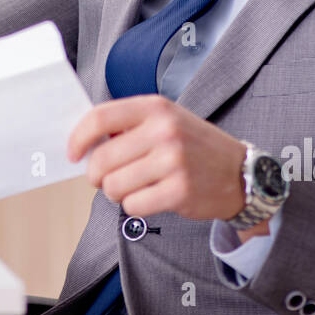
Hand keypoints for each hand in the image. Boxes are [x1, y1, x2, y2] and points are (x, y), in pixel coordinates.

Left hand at [67, 94, 255, 224]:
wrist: (241, 172)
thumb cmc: (194, 146)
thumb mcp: (165, 120)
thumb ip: (127, 126)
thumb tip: (84, 144)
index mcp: (156, 107)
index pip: (100, 118)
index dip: (78, 138)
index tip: (72, 153)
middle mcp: (164, 130)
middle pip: (102, 160)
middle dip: (97, 175)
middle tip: (108, 178)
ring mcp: (173, 161)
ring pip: (114, 187)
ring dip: (118, 193)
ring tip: (137, 186)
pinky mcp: (179, 191)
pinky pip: (133, 206)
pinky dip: (135, 206)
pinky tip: (152, 197)